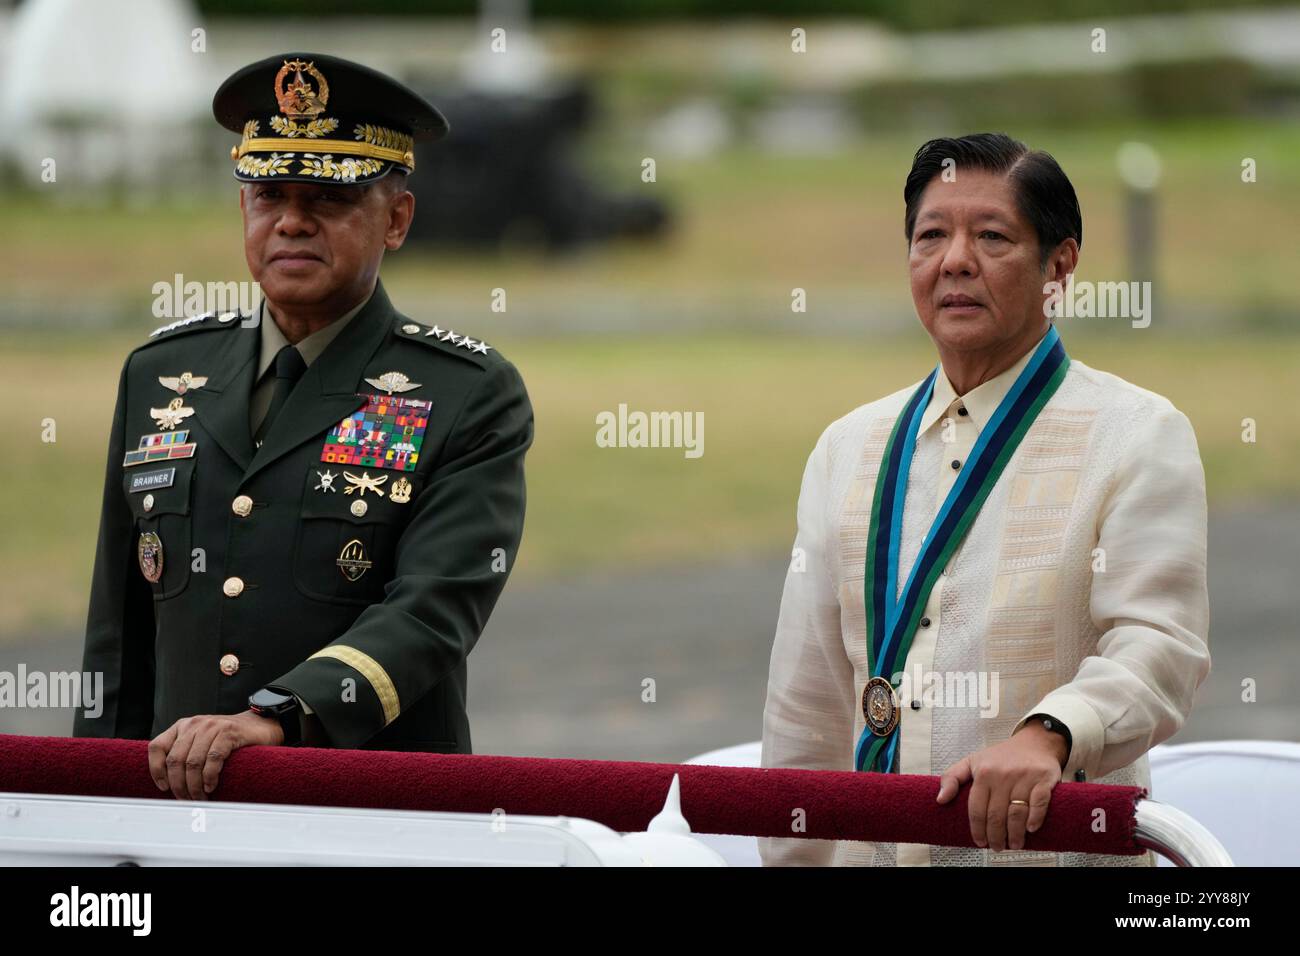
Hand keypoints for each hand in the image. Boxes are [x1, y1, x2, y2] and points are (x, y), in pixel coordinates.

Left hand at [148, 710, 283, 800]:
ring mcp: (212, 727)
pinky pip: (213, 759)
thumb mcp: (201, 741)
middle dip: (178, 785)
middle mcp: (194, 724)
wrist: (260, 725)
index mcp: (182, 726)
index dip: (156, 770)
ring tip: (199, 798)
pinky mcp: (229, 733)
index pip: (157, 747)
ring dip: (194, 786)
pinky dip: (209, 777)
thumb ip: (185, 753)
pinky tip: (210, 787)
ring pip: (193, 762)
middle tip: (185, 800)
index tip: (163, 788)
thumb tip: (168, 785)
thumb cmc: (228, 739)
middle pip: (175, 760)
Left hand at [934, 722, 1066, 851]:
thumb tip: (940, 800)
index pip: (976, 808)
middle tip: (997, 847)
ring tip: (1013, 844)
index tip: (980, 842)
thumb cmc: (1002, 756)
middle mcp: (1003, 775)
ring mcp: (1024, 777)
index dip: (977, 829)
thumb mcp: (972, 761)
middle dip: (996, 837)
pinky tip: (1030, 829)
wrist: (1035, 742)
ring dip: (1015, 834)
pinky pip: (1039, 803)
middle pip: (997, 815)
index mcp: (984, 773)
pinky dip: (1035, 818)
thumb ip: (952, 778)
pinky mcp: (1044, 779)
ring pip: (1017, 813)